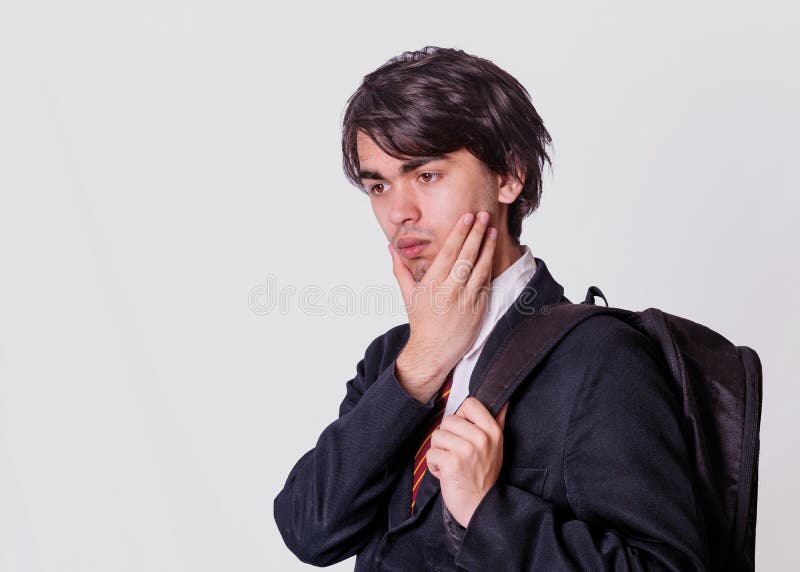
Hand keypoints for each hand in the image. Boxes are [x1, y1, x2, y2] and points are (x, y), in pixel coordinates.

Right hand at [391, 212, 496, 402]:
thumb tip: (390, 249)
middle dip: (476, 233)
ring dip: (487, 247)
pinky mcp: (479, 308)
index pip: (449, 252)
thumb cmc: (421, 322)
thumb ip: (400, 269)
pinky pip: (485, 283)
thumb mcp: (408, 295)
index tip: (467, 217)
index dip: (459, 233)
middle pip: (466, 256)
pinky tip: (491, 254)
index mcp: (432, 284)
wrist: (434, 351)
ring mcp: (466, 300)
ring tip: (492, 230)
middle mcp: (450, 290)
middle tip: (484, 215)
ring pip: (480, 267)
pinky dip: (489, 266)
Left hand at [426, 398, 508, 527]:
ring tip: (451, 464)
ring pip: (437, 436)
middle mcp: (481, 438)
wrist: (480, 507)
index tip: (463, 432)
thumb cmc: (485, 476)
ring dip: (439, 452)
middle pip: (448, 420)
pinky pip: (431, 453)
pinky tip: (445, 474)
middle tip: (457, 454)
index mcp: (492, 431)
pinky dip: (434, 466)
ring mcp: (466, 450)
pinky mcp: (451, 462)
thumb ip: (498, 423)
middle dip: (447, 438)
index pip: (469, 404)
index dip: (461, 416)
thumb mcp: (496, 448)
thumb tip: (504, 402)